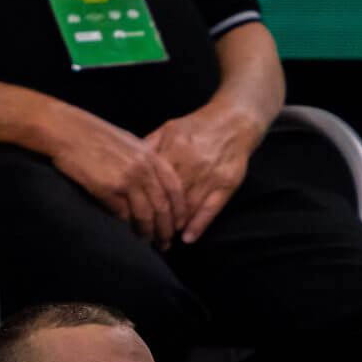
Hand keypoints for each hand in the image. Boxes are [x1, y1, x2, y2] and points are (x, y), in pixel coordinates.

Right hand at [43, 105, 187, 243]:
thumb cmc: (95, 136)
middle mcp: (142, 168)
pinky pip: (121, 213)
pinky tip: (126, 231)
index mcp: (150, 156)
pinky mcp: (106, 188)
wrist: (67, 130)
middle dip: (166, 229)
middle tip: (165, 243)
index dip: (180, 210)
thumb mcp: (129, 144)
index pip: (174, 188)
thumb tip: (155, 190)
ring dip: (147, 231)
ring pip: (145, 214)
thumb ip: (145, 164)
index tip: (180, 225)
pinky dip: (125, 224)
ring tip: (146, 240)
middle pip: (162, 206)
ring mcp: (125, 178)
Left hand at [144, 103, 263, 244]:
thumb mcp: (169, 129)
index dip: (142, 200)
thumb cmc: (197, 128)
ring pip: (187, 206)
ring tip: (163, 239)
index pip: (152, 180)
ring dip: (173, 225)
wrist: (233, 122)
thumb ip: (149, 145)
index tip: (133, 216)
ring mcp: (210, 175)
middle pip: (168, 197)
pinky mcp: (226, 184)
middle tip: (146, 235)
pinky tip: (187, 238)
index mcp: (173, 148)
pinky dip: (198, 225)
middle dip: (156, 218)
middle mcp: (190, 163)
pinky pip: (211, 209)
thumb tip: (127, 163)